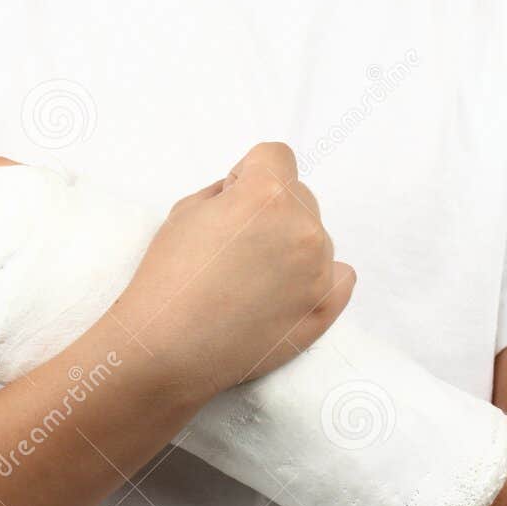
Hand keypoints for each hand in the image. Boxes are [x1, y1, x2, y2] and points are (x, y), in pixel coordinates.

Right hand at [111, 141, 355, 400]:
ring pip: (313, 235)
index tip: (229, 203)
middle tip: (236, 245)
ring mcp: (319, 270)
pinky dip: (318, 276)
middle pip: (299, 195)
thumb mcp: (186, 210)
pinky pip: (339, 274)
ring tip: (249, 279)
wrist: (167, 349)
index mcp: (267, 194)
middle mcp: (303, 227)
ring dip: (290, 245)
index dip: (247, 174)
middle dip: (272, 209)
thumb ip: (229, 191)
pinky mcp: (325, 307)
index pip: (276, 155)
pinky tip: (284, 291)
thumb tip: (250, 193)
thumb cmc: (167, 277)